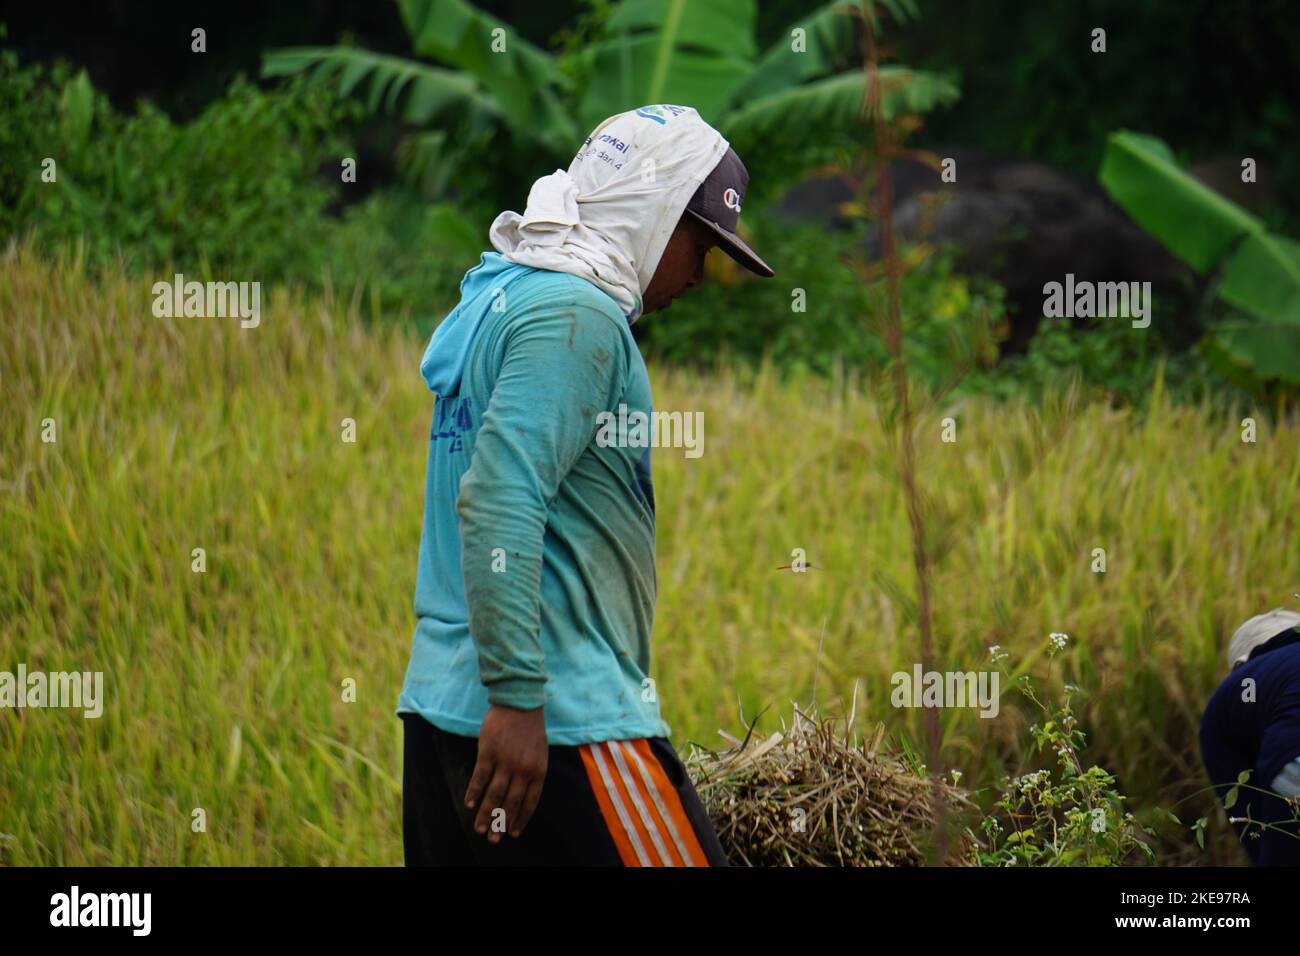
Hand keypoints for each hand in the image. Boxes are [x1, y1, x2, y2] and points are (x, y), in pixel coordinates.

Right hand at [465, 704, 547, 841]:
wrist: (520, 701)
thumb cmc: (530, 728)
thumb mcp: (540, 753)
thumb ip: (532, 774)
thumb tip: (522, 796)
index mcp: (538, 770)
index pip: (530, 802)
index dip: (521, 819)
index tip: (514, 833)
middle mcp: (523, 769)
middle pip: (510, 803)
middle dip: (501, 823)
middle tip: (493, 839)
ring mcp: (505, 761)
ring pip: (494, 794)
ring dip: (486, 814)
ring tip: (479, 829)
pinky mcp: (489, 752)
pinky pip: (480, 777)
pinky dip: (474, 792)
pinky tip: (469, 804)